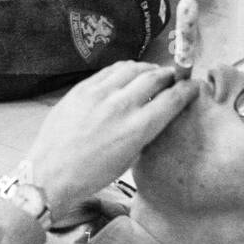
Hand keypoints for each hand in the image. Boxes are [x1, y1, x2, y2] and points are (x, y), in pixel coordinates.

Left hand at [24, 62, 199, 224]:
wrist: (50, 174)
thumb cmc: (91, 174)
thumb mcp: (129, 158)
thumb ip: (145, 131)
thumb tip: (157, 112)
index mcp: (137, 129)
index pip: (172, 99)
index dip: (187, 89)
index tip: (193, 86)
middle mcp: (121, 106)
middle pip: (155, 77)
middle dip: (169, 75)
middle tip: (174, 77)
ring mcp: (99, 94)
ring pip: (132, 68)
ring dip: (147, 68)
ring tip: (152, 73)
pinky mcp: (81, 89)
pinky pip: (109, 71)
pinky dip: (124, 69)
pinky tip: (127, 74)